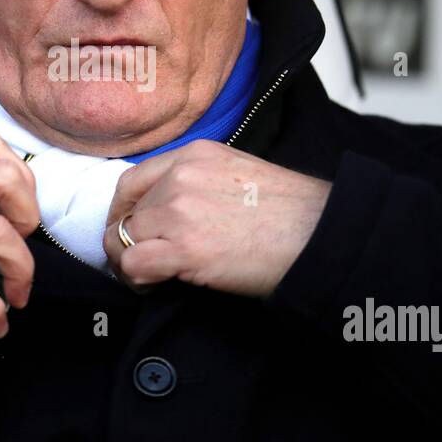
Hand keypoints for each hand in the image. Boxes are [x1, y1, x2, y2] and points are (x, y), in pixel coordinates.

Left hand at [103, 140, 329, 297]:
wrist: (319, 235)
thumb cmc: (291, 214)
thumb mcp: (240, 176)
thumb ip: (201, 184)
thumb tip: (175, 215)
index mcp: (196, 155)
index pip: (133, 180)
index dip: (123, 210)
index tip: (128, 230)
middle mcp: (182, 176)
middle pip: (128, 212)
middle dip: (129, 240)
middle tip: (141, 263)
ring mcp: (179, 209)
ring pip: (123, 239)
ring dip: (130, 263)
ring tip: (150, 278)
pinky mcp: (183, 247)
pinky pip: (133, 264)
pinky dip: (137, 280)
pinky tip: (155, 286)